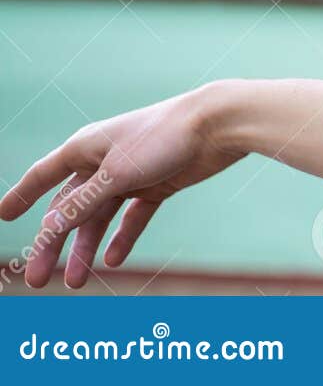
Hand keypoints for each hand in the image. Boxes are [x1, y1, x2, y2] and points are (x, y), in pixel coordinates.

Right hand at [0, 85, 246, 288]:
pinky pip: (134, 215)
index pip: (43, 175)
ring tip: (77, 281)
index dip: (21, 195)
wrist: (217, 124)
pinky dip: (124, 236)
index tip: (2, 215)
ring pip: (100, 217)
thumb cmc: (163, 138)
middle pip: (70, 207)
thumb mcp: (116, 174)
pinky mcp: (159, 183)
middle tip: (37, 279)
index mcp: (86, 147)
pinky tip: (114, 259)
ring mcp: (132, 173)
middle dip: (52, 243)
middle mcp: (104, 160)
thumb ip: (83, 202)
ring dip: (86, 248)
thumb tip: (50, 225)